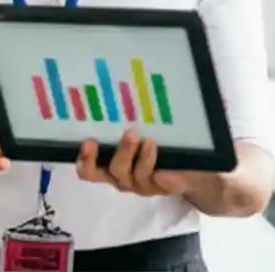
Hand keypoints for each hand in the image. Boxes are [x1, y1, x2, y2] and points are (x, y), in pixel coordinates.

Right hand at [76, 130, 216, 196]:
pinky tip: (160, 156)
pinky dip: (155, 167)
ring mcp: (139, 184)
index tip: (88, 141)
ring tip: (148, 140)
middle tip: (121, 136)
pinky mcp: (159, 187)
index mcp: (109, 165)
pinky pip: (155, 179)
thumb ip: (129, 121)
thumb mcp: (142, 134)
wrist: (190, 171)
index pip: (88, 168)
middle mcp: (120, 177)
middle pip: (102, 174)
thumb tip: (121, 87)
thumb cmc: (157, 147)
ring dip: (136, 156)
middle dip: (108, 155)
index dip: (84, 159)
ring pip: (130, 174)